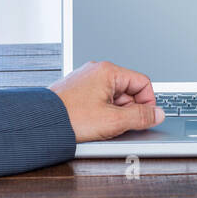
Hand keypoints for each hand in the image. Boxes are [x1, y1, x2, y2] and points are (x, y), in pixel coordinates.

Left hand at [49, 61, 163, 141]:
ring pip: (114, 97)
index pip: (143, 82)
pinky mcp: (77, 91)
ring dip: (115, 113)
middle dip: (129, 110)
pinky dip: (102, 112)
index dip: (148, 102)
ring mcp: (86, 80)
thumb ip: (141, 117)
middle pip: (128, 90)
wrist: (39, 124)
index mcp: (108, 71)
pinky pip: (99, 100)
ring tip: (102, 126)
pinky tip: (93, 124)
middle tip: (120, 125)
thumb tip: (158, 114)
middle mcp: (97, 71)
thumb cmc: (70, 118)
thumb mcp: (113, 120)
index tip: (145, 118)